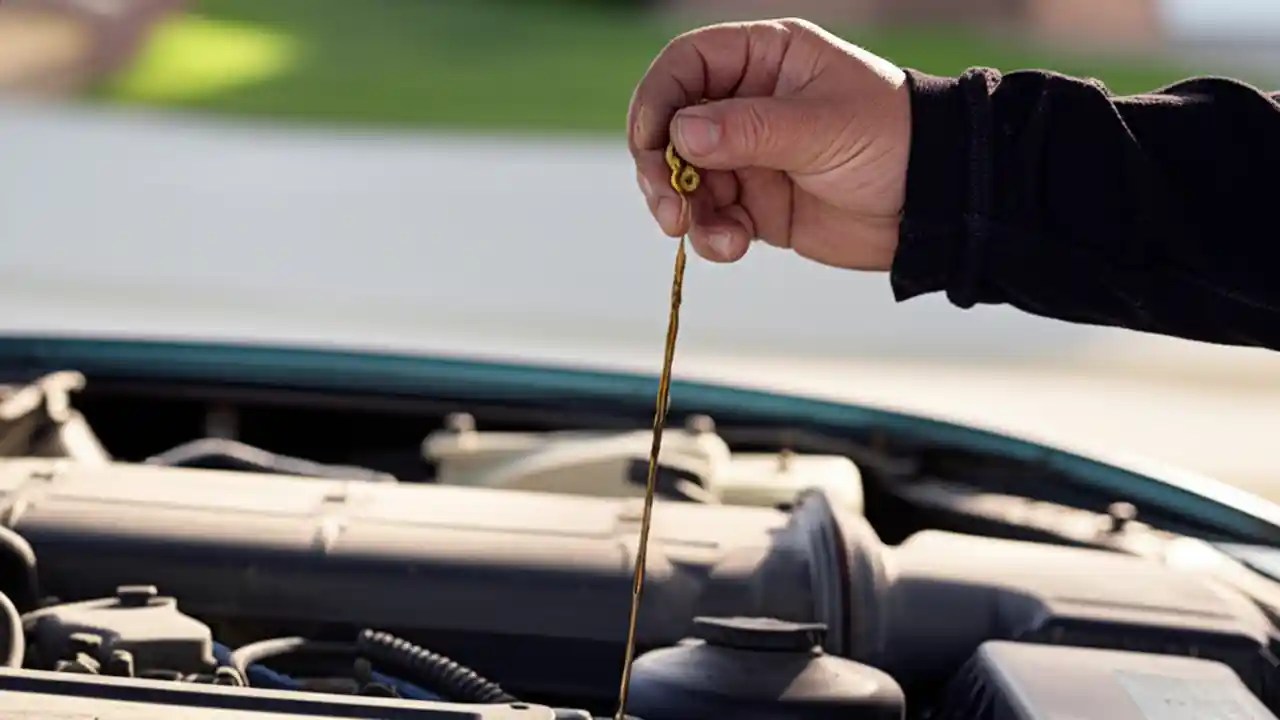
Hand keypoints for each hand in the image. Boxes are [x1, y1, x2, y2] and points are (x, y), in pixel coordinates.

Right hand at [628, 18, 910, 269]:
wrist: (935, 203)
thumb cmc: (891, 140)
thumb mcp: (821, 128)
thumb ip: (749, 130)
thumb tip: (680, 133)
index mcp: (765, 59)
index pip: (686, 65)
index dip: (657, 100)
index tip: (652, 144)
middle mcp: (747, 102)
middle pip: (671, 127)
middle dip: (661, 169)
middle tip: (669, 211)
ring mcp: (748, 155)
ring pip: (685, 180)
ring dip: (687, 212)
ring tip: (718, 238)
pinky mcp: (755, 204)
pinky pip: (712, 218)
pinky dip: (712, 236)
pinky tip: (734, 246)